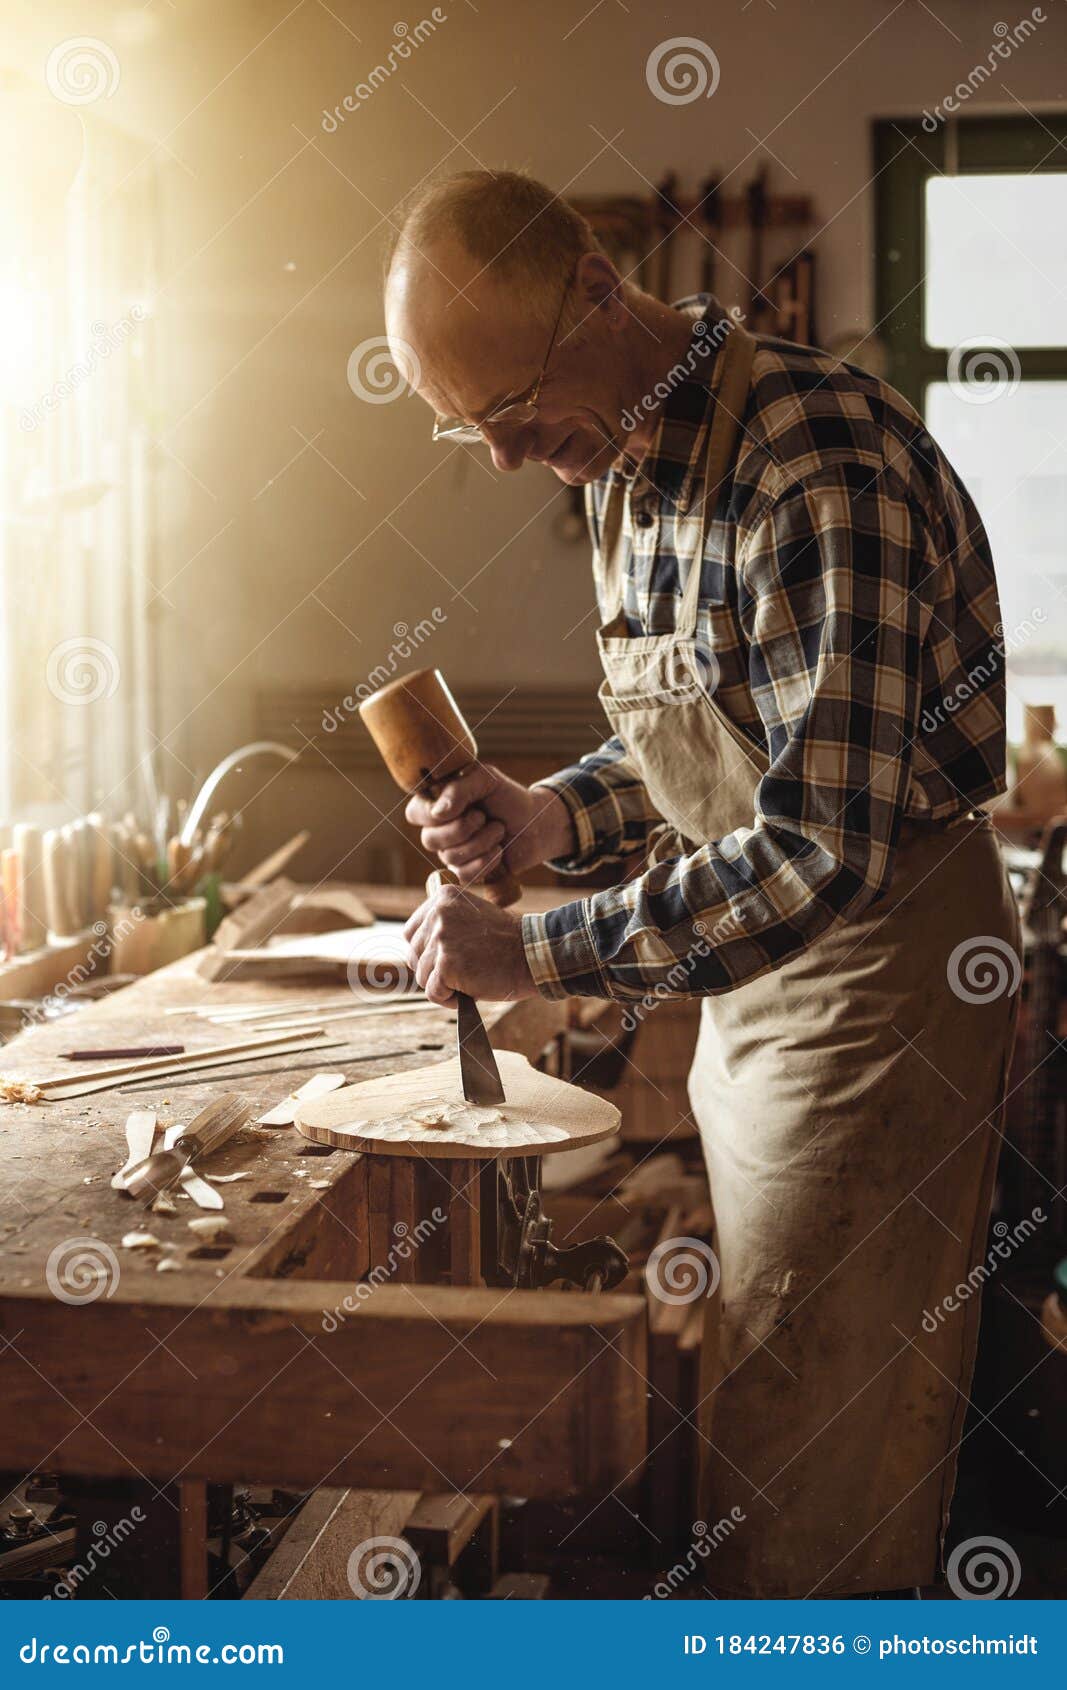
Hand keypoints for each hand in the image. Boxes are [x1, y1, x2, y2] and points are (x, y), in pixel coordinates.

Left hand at [403, 882, 536, 1005]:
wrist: (532, 955)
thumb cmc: (506, 942)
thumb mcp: (470, 917)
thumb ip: (444, 925)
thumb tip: (415, 948)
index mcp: (442, 898)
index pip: (411, 933)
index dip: (428, 953)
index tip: (451, 957)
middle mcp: (438, 914)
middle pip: (414, 956)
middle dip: (435, 970)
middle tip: (465, 969)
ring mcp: (441, 939)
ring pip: (422, 976)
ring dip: (444, 985)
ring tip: (471, 978)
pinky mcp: (447, 965)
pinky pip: (432, 993)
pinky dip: (449, 1000)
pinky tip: (470, 991)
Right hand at [404, 763, 573, 885]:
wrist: (535, 823)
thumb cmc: (508, 798)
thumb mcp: (487, 779)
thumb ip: (460, 788)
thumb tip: (438, 812)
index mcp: (437, 803)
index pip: (415, 814)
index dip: (435, 814)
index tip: (464, 806)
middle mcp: (439, 829)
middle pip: (430, 840)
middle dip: (464, 829)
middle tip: (484, 817)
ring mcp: (451, 853)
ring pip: (450, 857)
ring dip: (482, 842)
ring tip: (498, 830)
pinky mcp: (466, 872)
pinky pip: (464, 875)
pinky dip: (487, 861)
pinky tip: (498, 850)